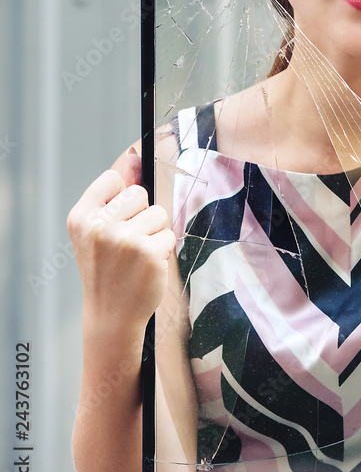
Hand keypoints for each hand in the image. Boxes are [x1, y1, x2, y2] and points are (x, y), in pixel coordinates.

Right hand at [67, 146, 175, 330]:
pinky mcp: (148, 252)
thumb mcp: (99, 228)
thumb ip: (116, 191)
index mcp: (81, 217)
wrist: (111, 315)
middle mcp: (99, 225)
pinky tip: (147, 267)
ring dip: (154, 233)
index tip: (115, 220)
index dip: (120, 198)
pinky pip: (169, 234)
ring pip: (158, 213)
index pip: (112, 178)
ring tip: (136, 256)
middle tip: (125, 244)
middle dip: (140, 215)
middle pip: (139, 193)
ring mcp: (124, 239)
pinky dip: (163, 249)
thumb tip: (134, 156)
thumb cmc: (106, 268)